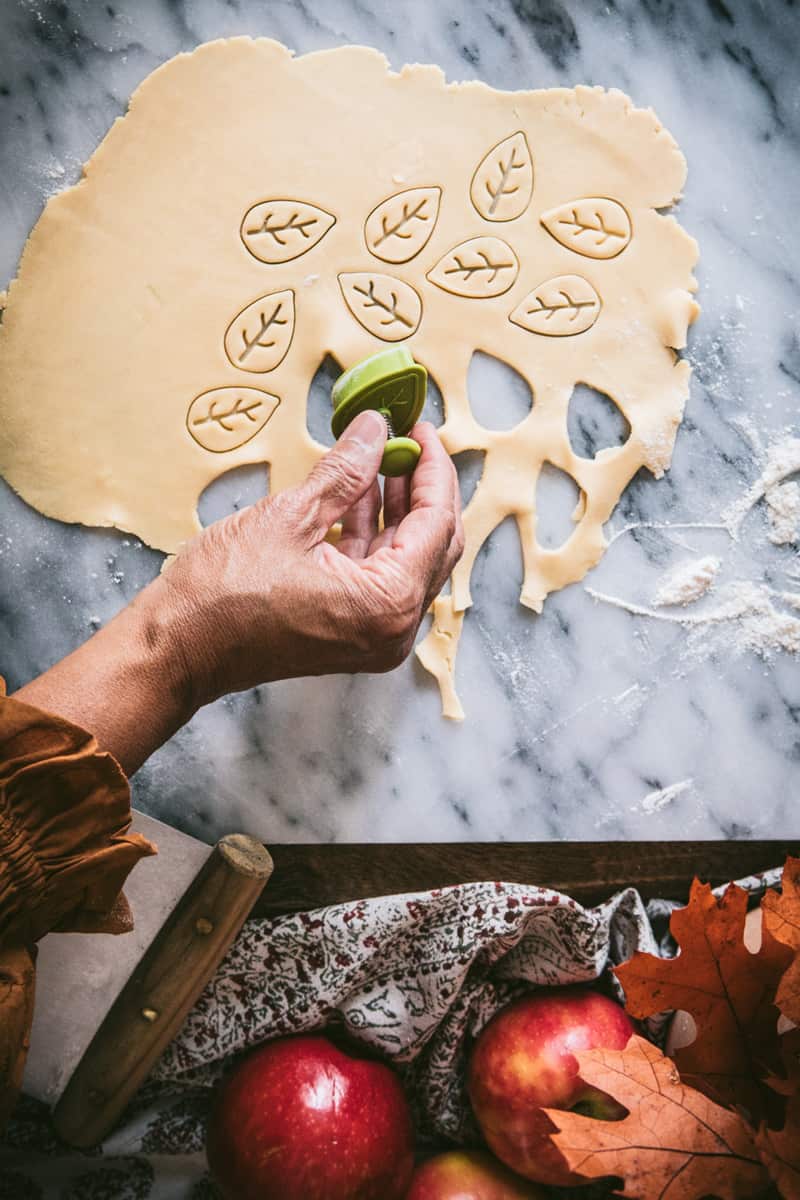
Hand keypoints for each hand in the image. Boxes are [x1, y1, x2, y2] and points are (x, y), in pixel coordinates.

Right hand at [162, 411, 463, 707]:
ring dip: (398, 511)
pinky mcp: (350, 635)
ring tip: (382, 460)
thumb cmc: (224, 594)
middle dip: (423, 491)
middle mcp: (392, 629)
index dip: (432, 471)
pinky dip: (374, 537)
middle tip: (407, 443)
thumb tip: (375, 429)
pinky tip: (358, 497)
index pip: (437, 524)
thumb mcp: (291, 516)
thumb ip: (345, 470)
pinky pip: (379, 578)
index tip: (419, 432)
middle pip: (433, 546)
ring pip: (407, 561)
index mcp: (388, 603)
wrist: (179, 648)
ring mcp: (372, 637)